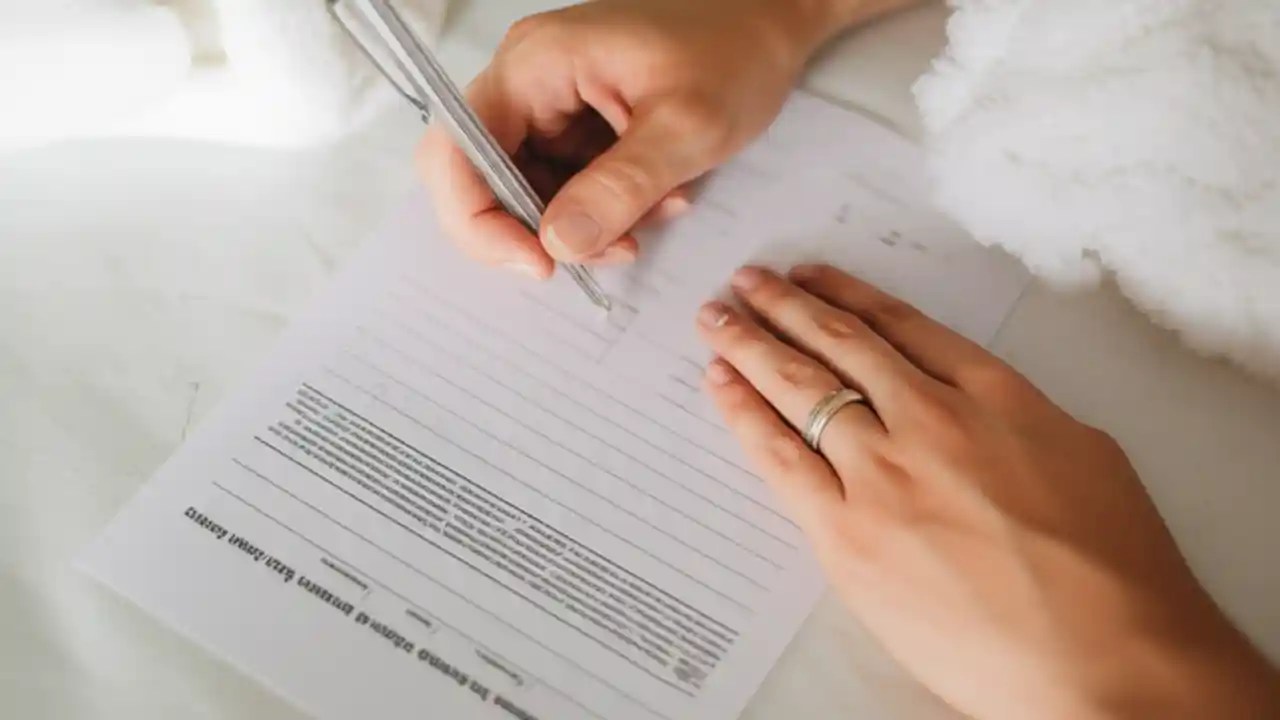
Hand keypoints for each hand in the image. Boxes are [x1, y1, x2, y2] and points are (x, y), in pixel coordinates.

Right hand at [417, 0, 888, 277]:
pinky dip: (602, 211)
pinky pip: (562, 188)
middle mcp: (526, 82)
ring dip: (579, 226)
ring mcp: (548, 106)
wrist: (770, 26)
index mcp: (534, 65)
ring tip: (650, 219)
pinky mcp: (574, 128)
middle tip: (600, 253)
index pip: (456, 151)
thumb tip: (558, 245)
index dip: (479, 220)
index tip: (540, 264)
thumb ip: (619, 188)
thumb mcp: (686, 127)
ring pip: (524, 193)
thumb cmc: (735, 53)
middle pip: (480, 179)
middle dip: (534, 231)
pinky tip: (656, 202)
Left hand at [697, 265, 1279, 719]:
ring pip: (800, 388)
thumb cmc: (1115, 572)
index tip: (811, 277)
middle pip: (840, 345)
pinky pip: (780, 458)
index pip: (901, 327)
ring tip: (717, 318)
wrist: (1105, 658)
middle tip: (748, 282)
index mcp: (994, 395)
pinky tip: (721, 385)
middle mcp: (931, 419)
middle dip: (786, 306)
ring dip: (750, 345)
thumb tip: (965, 409)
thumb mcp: (1083, 455)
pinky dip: (744, 414)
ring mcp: (884, 474)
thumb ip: (1010, 419)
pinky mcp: (848, 534)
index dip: (847, 296)